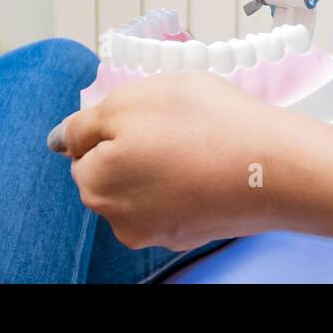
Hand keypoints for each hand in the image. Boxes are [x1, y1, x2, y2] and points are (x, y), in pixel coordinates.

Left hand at [50, 72, 314, 250]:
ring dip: (163, 163)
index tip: (150, 116)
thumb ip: (85, 123)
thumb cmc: (204, 125)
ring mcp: (157, 230)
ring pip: (146, 185)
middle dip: (136, 146)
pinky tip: (213, 163)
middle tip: (176, 124)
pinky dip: (189, 181)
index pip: (85, 148)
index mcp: (95, 183)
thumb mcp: (131, 100)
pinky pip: (178, 198)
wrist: (274, 167)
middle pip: (113, 170)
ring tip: (199, 141)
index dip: (117, 123)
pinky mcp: (192, 233)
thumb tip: (59, 142)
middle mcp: (118, 218)